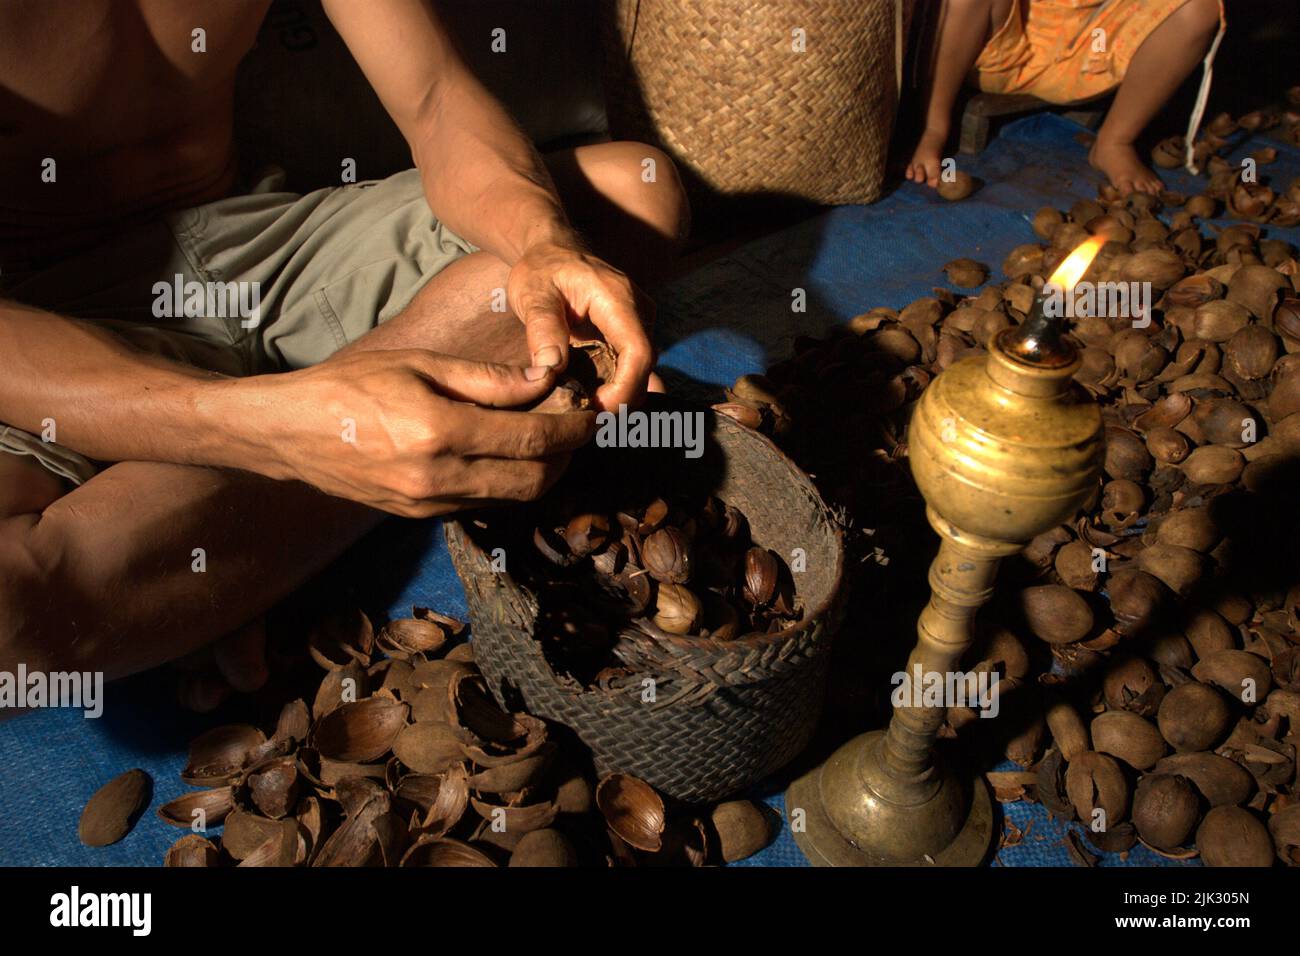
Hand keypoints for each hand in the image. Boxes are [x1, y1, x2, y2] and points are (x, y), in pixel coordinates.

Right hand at [229, 349, 595, 516]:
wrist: (288, 432)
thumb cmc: (351, 385)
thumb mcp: (421, 364)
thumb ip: (488, 378)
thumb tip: (545, 379)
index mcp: (440, 430)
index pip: (532, 437)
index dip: (573, 429)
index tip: (593, 415)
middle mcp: (437, 476)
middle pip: (533, 481)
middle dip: (567, 459)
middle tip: (580, 432)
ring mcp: (428, 503)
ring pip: (512, 499)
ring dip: (542, 476)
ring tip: (553, 444)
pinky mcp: (419, 516)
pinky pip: (481, 504)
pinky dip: (507, 485)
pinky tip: (510, 459)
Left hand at [506, 240, 653, 410]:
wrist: (552, 250)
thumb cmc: (541, 269)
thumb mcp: (532, 294)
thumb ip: (542, 328)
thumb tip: (551, 370)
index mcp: (618, 298)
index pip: (639, 352)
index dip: (624, 389)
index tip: (597, 411)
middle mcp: (638, 310)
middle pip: (645, 367)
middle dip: (620, 400)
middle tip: (585, 422)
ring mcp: (639, 321)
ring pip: (642, 371)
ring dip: (619, 395)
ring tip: (586, 413)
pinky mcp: (632, 332)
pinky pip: (632, 366)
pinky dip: (616, 386)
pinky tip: (592, 399)